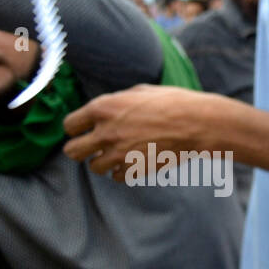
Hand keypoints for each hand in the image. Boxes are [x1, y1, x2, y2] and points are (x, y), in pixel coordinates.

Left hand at [62, 84, 225, 180]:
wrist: (199, 123)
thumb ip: (115, 102)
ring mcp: (120, 154)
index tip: (87, 130)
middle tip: (96, 147)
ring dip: (104, 162)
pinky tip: (134, 162)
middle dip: (82, 150)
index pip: (69, 126)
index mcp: (102, 108)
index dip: (77, 128)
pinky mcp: (136, 169)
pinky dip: (123, 172)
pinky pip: (117, 177)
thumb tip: (105, 111)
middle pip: (72, 152)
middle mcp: (106, 132)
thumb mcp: (139, 91)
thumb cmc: (174, 103)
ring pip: (95, 168)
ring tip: (119, 155)